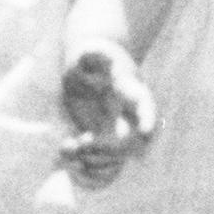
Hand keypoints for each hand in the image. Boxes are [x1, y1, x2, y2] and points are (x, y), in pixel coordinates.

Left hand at [59, 39, 156, 184]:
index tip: (145, 132)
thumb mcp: (88, 50)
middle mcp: (127, 114)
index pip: (144, 104)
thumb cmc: (90, 55)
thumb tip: (94, 54)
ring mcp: (117, 127)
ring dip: (96, 159)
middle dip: (112, 148)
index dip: (148, 118)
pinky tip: (65, 151)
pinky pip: (103, 159)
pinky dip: (86, 163)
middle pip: (133, 139)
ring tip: (69, 148)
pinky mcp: (102, 137)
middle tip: (82, 142)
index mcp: (129, 89)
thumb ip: (92, 54)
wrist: (87, 66)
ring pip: (119, 155)